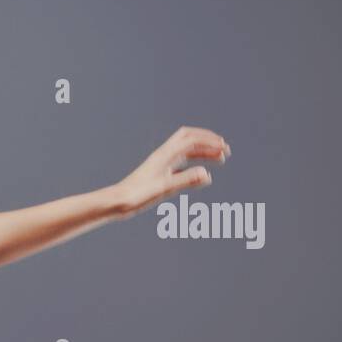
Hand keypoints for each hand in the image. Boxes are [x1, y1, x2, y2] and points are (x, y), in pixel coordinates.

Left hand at [110, 126, 228, 219]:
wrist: (116, 203)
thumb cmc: (137, 196)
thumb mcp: (164, 189)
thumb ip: (185, 181)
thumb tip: (206, 175)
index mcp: (164, 156)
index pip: (191, 139)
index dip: (209, 141)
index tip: (224, 148)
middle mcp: (163, 156)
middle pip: (189, 139)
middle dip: (208, 141)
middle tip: (224, 149)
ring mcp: (161, 164)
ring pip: (186, 151)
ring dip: (203, 152)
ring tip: (220, 159)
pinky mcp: (159, 174)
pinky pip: (180, 163)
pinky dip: (194, 164)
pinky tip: (200, 174)